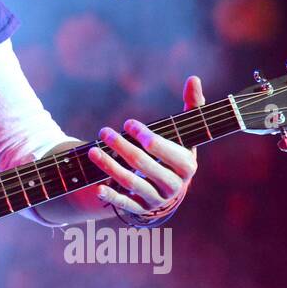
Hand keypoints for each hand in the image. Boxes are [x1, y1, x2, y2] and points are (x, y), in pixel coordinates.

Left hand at [87, 75, 203, 217]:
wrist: (170, 188)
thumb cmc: (175, 152)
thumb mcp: (185, 132)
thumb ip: (192, 106)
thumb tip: (194, 78)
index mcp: (187, 165)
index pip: (167, 152)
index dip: (147, 138)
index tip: (128, 123)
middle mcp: (174, 186)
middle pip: (145, 165)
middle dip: (122, 147)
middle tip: (104, 132)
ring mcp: (157, 199)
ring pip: (132, 183)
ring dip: (110, 167)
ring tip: (92, 151)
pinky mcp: (141, 209)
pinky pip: (125, 205)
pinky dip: (111, 196)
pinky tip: (97, 187)